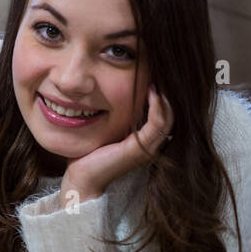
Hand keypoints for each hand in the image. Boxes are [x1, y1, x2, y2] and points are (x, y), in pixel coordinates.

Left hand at [62, 85, 173, 202]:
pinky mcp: (141, 150)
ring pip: (167, 118)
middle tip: (160, 73)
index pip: (160, 113)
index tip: (152, 75)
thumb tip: (103, 92)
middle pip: (168, 114)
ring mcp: (148, 148)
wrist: (81, 178)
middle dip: (166, 93)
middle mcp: (150, 144)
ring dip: (164, 98)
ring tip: (157, 80)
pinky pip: (157, 125)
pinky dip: (157, 108)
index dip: (160, 95)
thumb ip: (110, 115)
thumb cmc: (87, 153)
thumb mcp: (102, 129)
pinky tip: (152, 93)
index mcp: (143, 138)